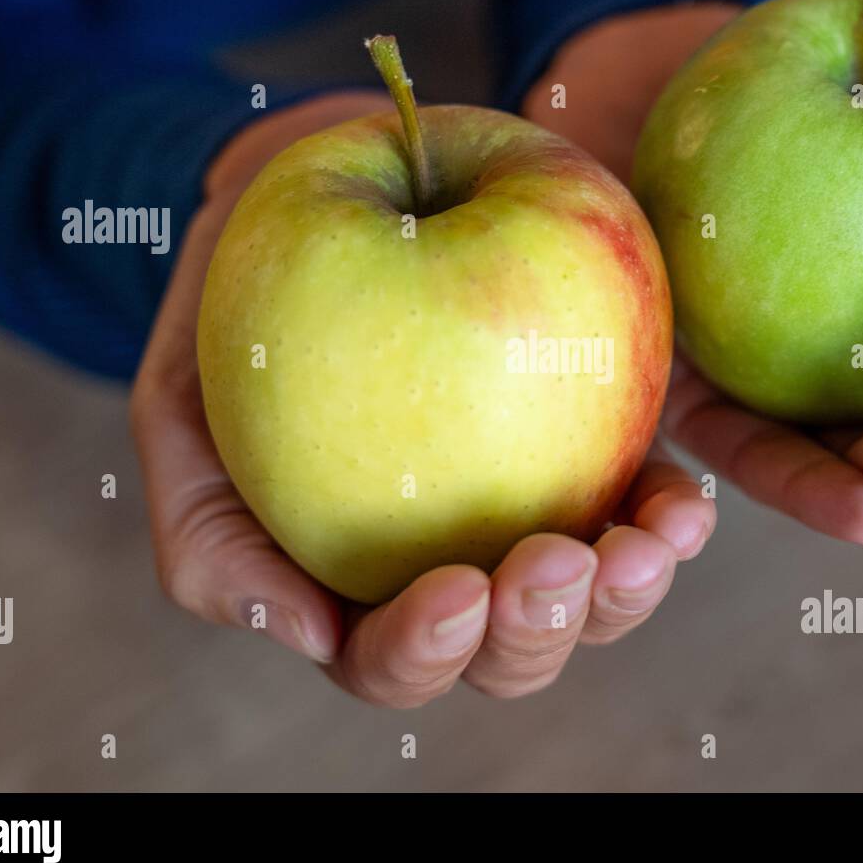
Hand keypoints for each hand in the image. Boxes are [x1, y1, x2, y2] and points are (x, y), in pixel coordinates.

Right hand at [131, 92, 715, 707]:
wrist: (322, 204)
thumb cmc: (236, 314)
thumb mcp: (177, 410)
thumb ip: (208, 531)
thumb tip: (307, 634)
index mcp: (352, 588)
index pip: (390, 658)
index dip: (425, 649)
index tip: (457, 590)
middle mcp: (451, 568)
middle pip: (508, 653)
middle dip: (540, 628)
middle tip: (558, 561)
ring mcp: (531, 514)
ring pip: (595, 601)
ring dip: (628, 590)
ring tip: (653, 539)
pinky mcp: (594, 451)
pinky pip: (644, 506)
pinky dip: (670, 516)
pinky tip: (685, 498)